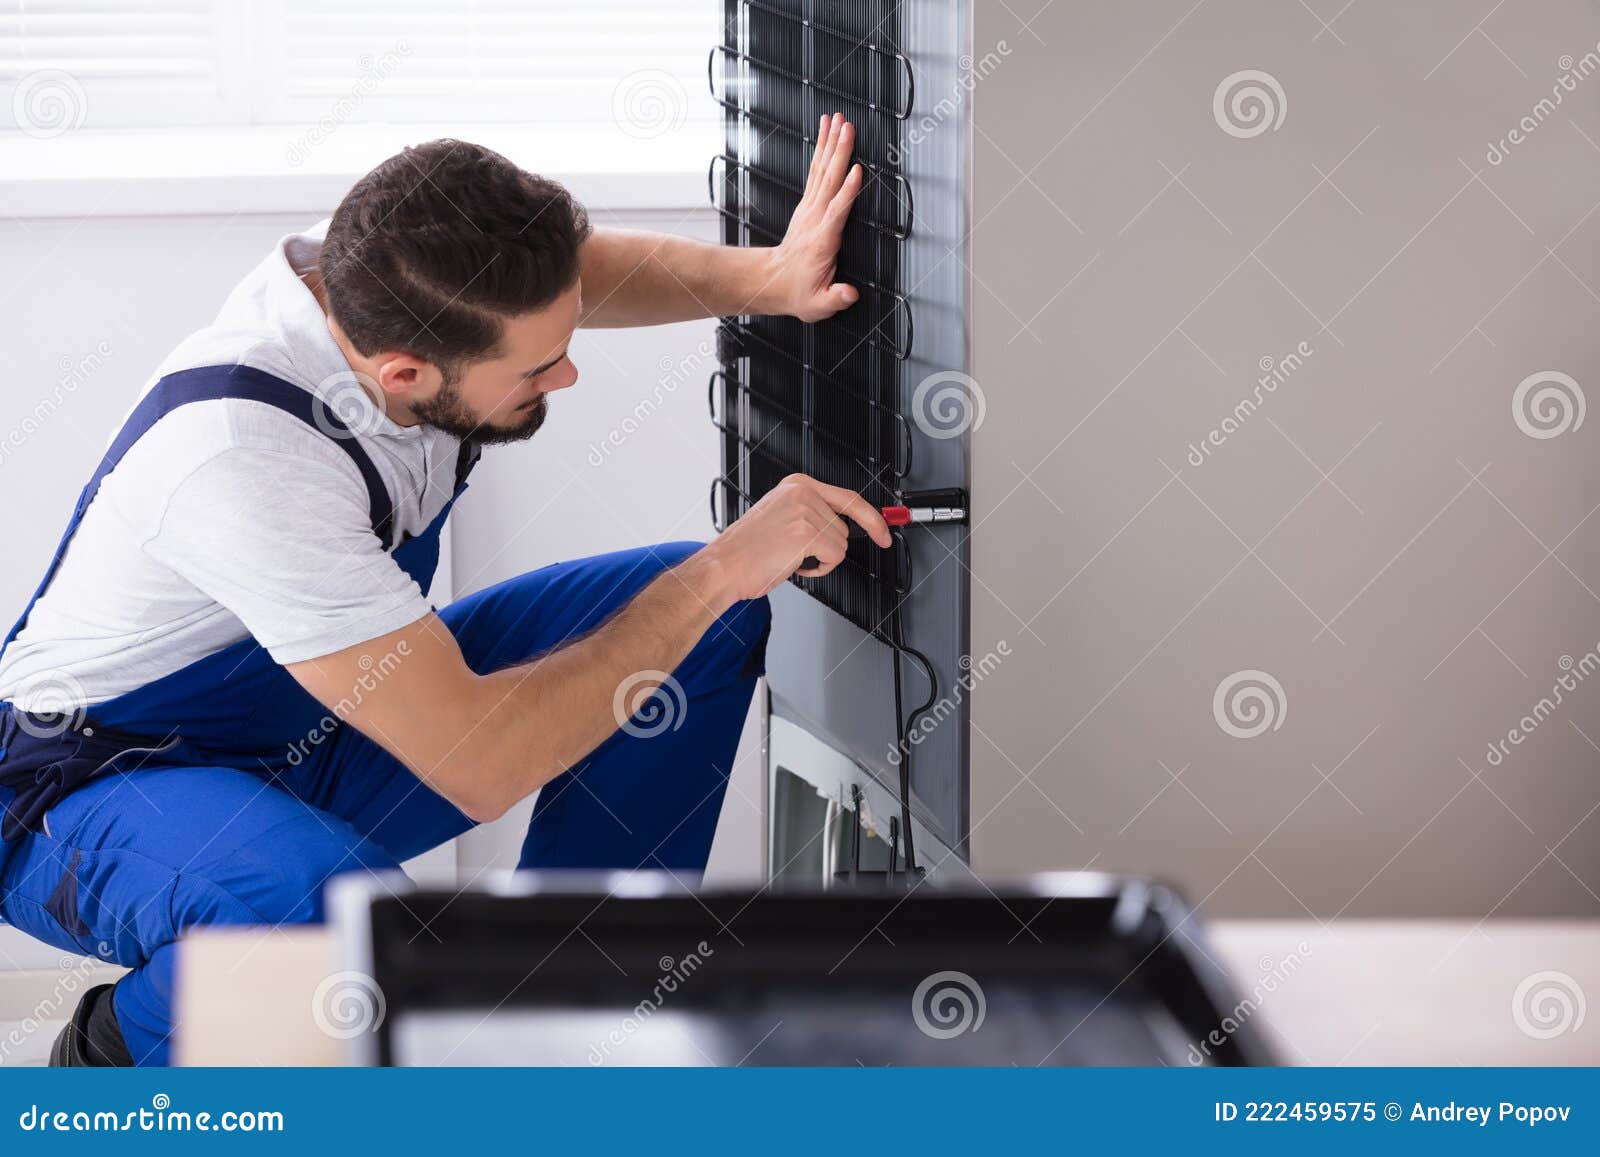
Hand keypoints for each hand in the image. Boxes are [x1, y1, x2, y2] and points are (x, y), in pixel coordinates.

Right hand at [698, 474, 891, 601]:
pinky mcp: (807, 533)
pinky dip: (820, 568)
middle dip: (829, 548)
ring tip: (790, 558)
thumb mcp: (780, 517)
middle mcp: (802, 492)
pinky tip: (794, 564)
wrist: (723, 567)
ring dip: (821, 559)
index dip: (872, 518)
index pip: (849, 498)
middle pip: (845, 527)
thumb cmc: (746, 550)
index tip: (885, 533)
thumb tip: (844, 526)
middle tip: (802, 554)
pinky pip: (834, 557)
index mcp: (797, 485)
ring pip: (841, 545)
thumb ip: (812, 514)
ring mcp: (805, 511)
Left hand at [764, 113, 864, 322]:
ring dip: (831, 143)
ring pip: (822, 169)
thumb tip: (850, 294)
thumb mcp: (819, 304)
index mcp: (822, 241)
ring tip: (838, 119)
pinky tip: (827, 132)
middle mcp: (814, 219)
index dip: (847, 192)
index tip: (857, 171)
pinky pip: (816, 171)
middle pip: (829, 180)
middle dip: (839, 152)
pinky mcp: (808, 203)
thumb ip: (836, 298)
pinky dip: (822, 150)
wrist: (773, 283)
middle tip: (848, 126)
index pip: (837, 211)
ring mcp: (809, 208)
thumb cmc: (799, 291)